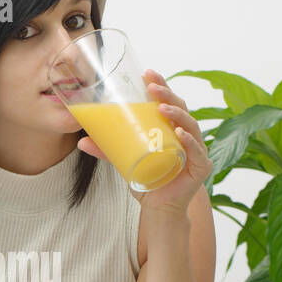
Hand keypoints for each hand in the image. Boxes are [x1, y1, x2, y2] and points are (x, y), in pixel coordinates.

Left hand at [75, 68, 211, 215]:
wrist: (158, 208)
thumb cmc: (147, 180)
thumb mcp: (124, 160)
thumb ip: (106, 150)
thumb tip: (81, 141)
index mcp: (172, 128)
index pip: (168, 101)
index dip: (161, 85)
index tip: (147, 73)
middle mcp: (187, 135)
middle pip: (181, 108)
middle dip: (167, 94)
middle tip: (151, 87)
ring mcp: (196, 150)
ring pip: (191, 125)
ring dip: (177, 114)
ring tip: (161, 108)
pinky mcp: (201, 167)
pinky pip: (197, 151)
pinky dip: (190, 141)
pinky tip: (180, 134)